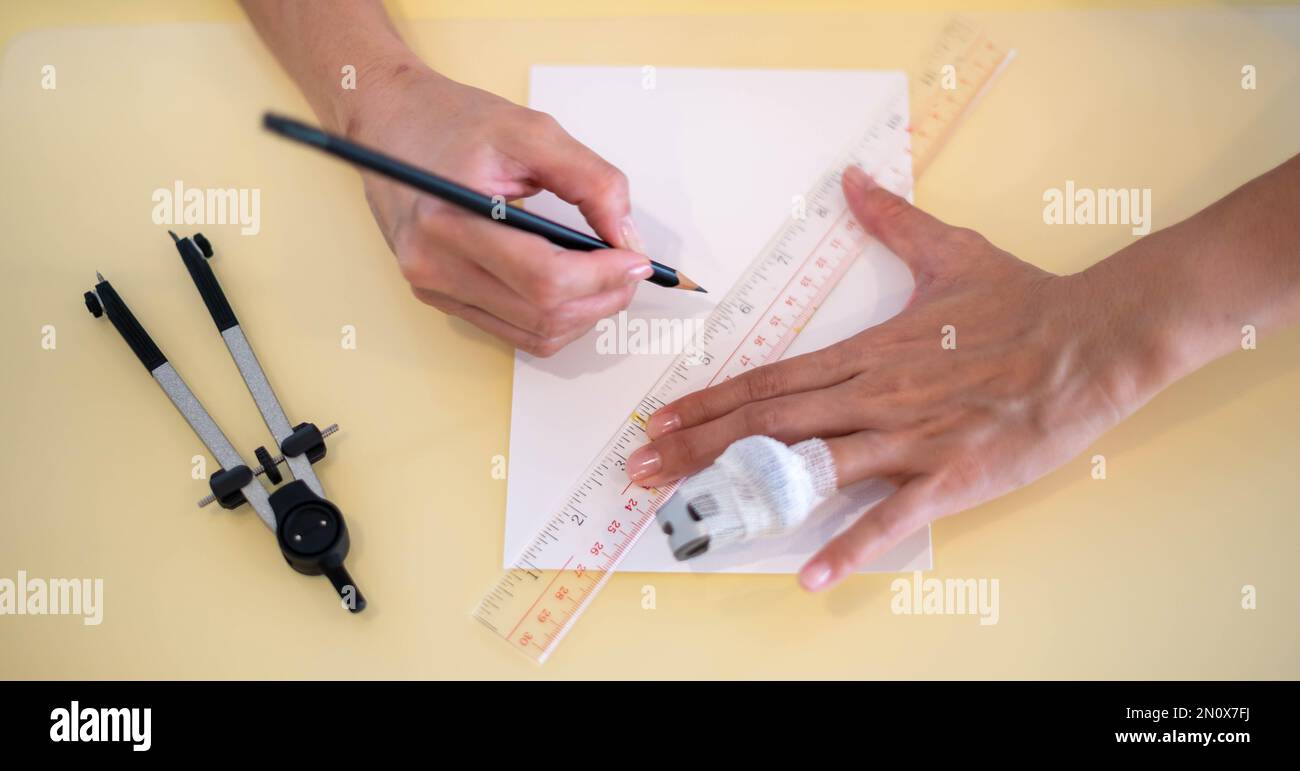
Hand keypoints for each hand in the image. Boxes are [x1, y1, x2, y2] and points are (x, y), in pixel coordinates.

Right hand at [344, 60, 650, 355]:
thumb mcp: (531, 131)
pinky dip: (554, 318)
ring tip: (608, 278)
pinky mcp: (440, 296)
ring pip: (533, 334)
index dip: (603, 276)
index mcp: (448, 223)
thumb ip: (590, 181)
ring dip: (583, 314)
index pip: (545, 279)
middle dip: (602, 297)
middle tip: (630, 268)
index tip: (637, 259)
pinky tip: (574, 288)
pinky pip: (513, 331)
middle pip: (543, 314)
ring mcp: (434, 287)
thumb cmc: (452, 121)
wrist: (389, 122)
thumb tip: (626, 237)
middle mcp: (433, 266)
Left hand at [626, 165, 1173, 590]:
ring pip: (809, 465)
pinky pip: (891, 516)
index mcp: (867, 352)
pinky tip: (812, 575)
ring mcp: (908, 438)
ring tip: (694, 515)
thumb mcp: (950, 251)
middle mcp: (874, 395)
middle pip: (768, 422)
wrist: (1092, 339)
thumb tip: (854, 178)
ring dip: (746, 490)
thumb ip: (892, 220)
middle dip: (698, 447)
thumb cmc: (1021, 301)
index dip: (708, 402)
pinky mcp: (950, 474)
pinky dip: (850, 546)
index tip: (661, 419)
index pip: (768, 378)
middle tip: (643, 470)